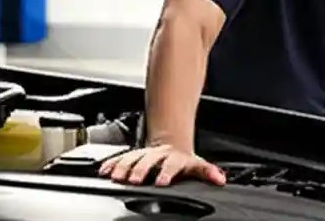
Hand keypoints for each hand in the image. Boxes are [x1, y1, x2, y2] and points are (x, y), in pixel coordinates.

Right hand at [98, 143, 225, 186]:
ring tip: (115, 176)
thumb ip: (208, 172)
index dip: (167, 173)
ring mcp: (145, 154)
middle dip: (140, 170)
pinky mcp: (133, 155)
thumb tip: (220, 179)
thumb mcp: (197, 165)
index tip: (161, 182)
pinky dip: (112, 164)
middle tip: (134, 180)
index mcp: (175, 159)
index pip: (172, 165)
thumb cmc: (184, 160)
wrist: (172, 142)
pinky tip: (104, 170)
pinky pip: (120, 158)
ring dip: (123, 167)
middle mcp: (158, 155)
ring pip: (132, 158)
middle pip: (148, 161)